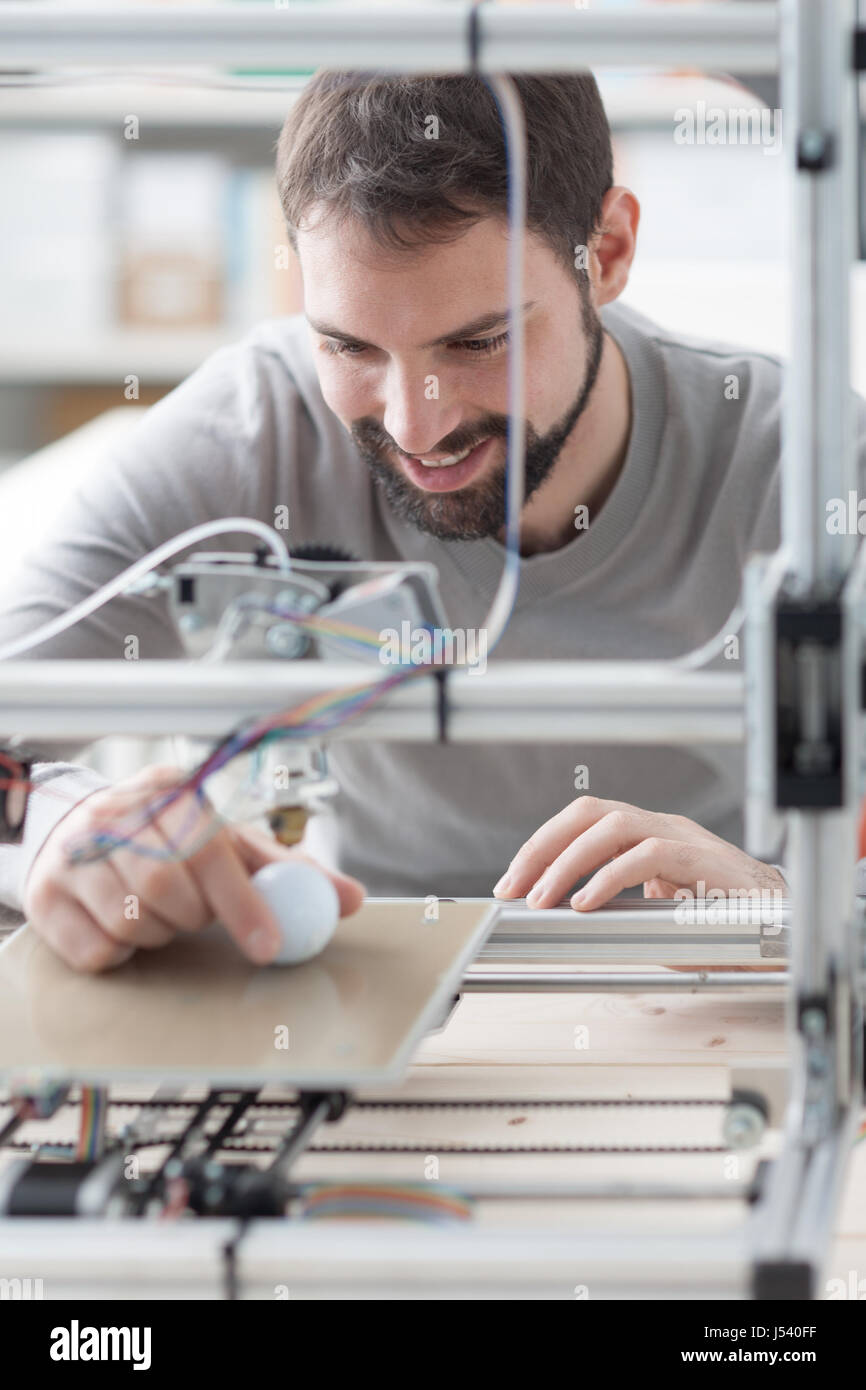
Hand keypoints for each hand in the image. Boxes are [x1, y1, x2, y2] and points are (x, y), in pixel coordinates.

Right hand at [23, 764, 364, 972]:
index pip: (208, 850)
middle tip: (198, 917)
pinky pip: (96, 949)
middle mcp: (114, 814)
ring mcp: (73, 854)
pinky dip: (121, 952)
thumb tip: (350, 898)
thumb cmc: (170, 842)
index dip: (241, 903)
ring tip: (162, 914)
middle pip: (166, 888)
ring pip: (130, 922)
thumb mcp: (230, 844)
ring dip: (159, 935)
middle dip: (195, 918)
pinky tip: (126, 927)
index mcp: (171, 792)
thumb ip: (288, 872)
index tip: (267, 944)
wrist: (81, 832)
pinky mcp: (46, 895)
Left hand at [492, 795, 785, 910]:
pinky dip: (609, 877)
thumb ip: (613, 907)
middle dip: (543, 847)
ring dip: (567, 862)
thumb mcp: (652, 914)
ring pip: (612, 827)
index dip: (541, 846)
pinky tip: (586, 902)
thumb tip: (559, 918)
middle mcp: (662, 827)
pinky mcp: (703, 860)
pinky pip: (649, 855)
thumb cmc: (717, 924)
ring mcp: (683, 838)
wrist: (779, 929)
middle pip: (589, 813)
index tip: (512, 880)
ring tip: (543, 898)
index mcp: (646, 834)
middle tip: (514, 887)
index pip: (583, 821)